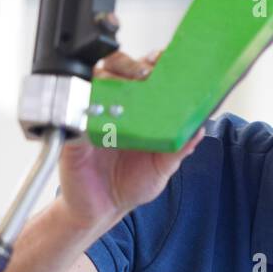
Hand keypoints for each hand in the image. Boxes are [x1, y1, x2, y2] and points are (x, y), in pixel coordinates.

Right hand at [58, 41, 204, 230]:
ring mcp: (91, 115)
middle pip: (117, 68)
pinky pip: (73, 113)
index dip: (153, 62)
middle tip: (145, 75)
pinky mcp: (72, 132)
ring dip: (110, 79)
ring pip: (94, 81)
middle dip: (131, 65)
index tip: (164, 61)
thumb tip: (200, 128)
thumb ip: (179, 148)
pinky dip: (85, 109)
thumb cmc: (130, 185)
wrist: (101, 211)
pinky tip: (98, 113)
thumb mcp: (162, 168)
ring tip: (125, 93)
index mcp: (138, 110)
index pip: (143, 73)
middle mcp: (114, 107)